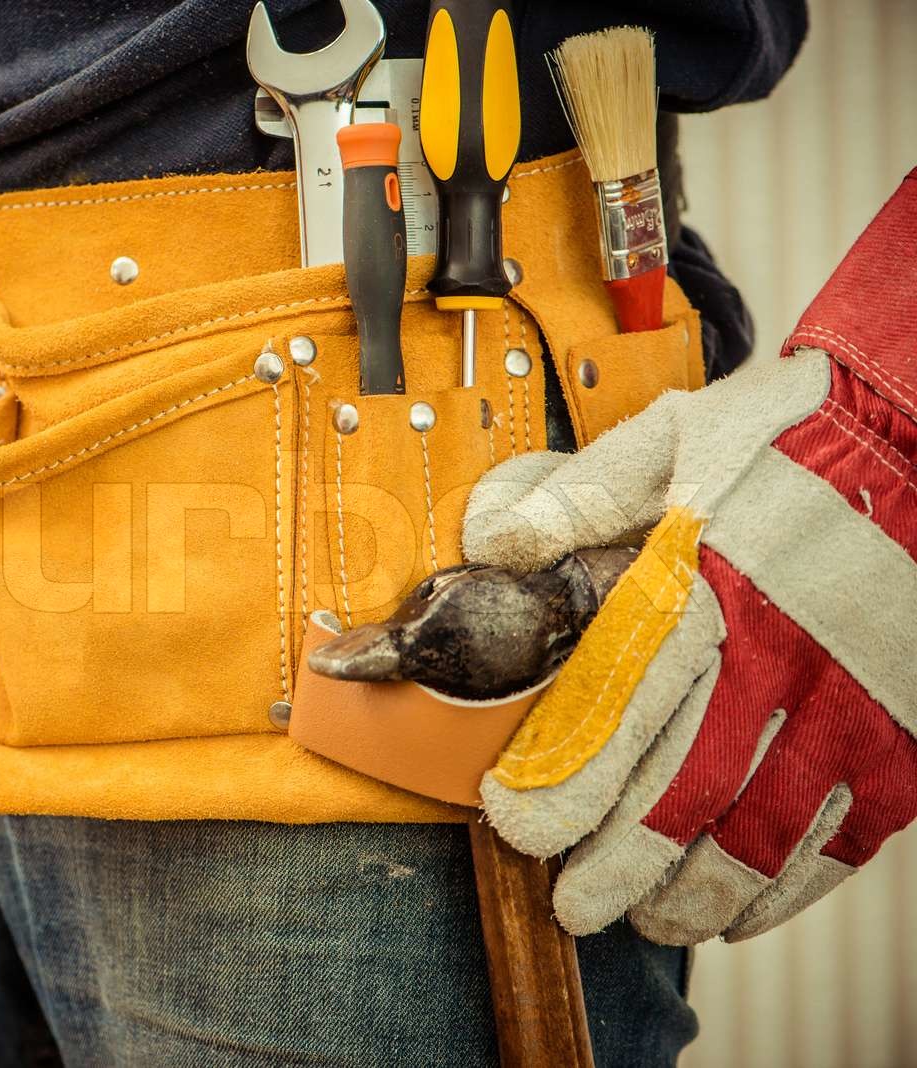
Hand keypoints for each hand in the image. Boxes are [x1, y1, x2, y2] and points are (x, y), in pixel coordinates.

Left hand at [462, 348, 916, 943]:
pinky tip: (739, 914)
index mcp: (708, 585)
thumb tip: (492, 545)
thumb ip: (580, 494)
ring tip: (644, 922)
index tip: (514, 823)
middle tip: (570, 904)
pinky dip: (786, 891)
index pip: (619, 708)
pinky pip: (843, 841)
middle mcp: (780, 658)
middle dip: (616, 863)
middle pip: (683, 792)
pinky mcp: (906, 737)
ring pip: (762, 836)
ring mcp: (852, 706)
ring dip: (695, 893)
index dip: (563, 781)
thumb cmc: (796, 436)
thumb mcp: (678, 436)